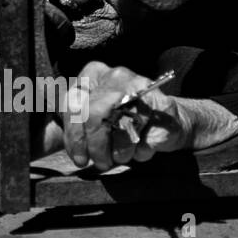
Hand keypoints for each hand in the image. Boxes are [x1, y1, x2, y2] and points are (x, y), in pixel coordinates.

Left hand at [62, 61, 190, 170]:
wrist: (164, 121)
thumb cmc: (121, 119)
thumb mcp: (93, 116)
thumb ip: (76, 124)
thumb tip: (73, 149)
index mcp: (95, 74)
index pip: (74, 104)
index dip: (74, 135)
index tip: (79, 157)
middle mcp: (117, 76)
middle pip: (96, 114)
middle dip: (96, 146)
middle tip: (100, 163)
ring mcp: (142, 90)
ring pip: (121, 128)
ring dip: (119, 152)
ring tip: (121, 156)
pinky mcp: (162, 108)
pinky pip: (144, 138)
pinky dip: (140, 152)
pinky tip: (140, 150)